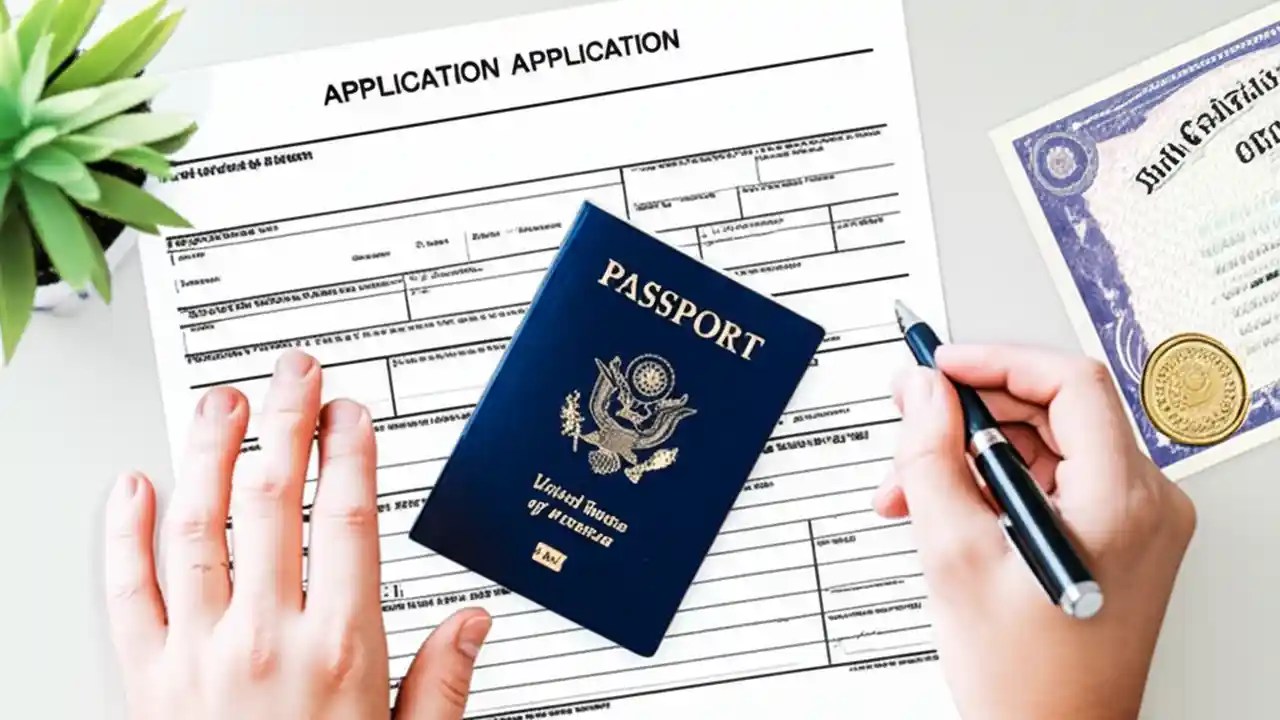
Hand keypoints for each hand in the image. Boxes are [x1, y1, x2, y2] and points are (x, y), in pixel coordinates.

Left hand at [104, 350, 489, 718]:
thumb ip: (443, 682)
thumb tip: (473, 624)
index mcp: (339, 649)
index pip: (350, 519)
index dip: (352, 451)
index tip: (352, 414)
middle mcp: (266, 639)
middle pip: (275, 500)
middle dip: (286, 421)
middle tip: (294, 374)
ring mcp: (198, 653)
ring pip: (197, 525)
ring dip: (208, 452)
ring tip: (222, 403)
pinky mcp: (145, 678)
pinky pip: (127, 591)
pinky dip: (124, 532)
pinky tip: (133, 486)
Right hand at [874, 345, 1195, 719]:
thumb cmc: (1023, 676)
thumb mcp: (953, 554)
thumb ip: (930, 459)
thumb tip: (924, 393)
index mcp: (1120, 501)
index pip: (1067, 382)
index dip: (996, 362)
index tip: (942, 367)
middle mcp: (1146, 504)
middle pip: (1055, 410)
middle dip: (969, 417)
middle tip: (912, 423)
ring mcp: (1137, 522)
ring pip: (1048, 445)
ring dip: (974, 455)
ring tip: (914, 490)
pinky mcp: (1120, 538)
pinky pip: (1056, 480)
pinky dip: (998, 484)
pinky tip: (948, 508)